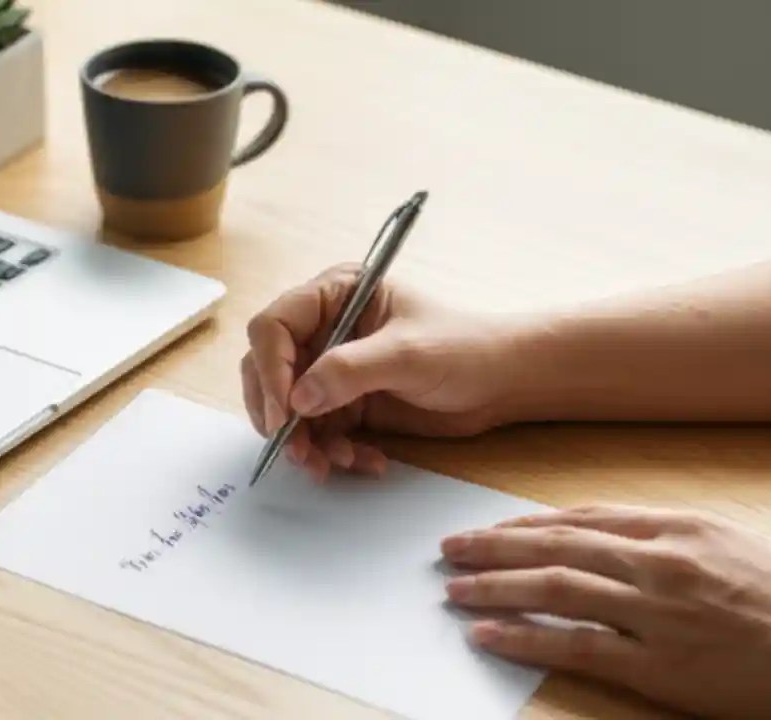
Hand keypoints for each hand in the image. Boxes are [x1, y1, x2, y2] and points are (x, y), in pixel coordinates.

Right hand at [241, 264, 522, 479]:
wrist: (502, 383)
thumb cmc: (464, 348)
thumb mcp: (408, 354)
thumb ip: (350, 371)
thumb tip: (297, 399)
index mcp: (334, 295)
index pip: (274, 327)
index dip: (270, 369)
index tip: (284, 412)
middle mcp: (323, 328)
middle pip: (267, 370)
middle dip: (280, 414)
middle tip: (296, 451)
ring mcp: (331, 368)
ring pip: (287, 409)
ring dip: (304, 442)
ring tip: (333, 464)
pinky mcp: (343, 403)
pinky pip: (316, 432)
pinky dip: (331, 452)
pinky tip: (363, 460)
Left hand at [441, 505, 770, 718]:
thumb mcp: (722, 541)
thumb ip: (656, 533)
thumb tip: (588, 530)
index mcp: (674, 527)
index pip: (577, 518)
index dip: (521, 523)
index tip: (486, 529)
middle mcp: (659, 562)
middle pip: (555, 545)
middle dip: (492, 546)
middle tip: (449, 549)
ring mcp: (657, 612)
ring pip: (555, 588)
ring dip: (494, 587)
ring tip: (454, 588)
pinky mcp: (660, 664)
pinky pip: (576, 645)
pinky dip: (524, 637)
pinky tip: (488, 634)